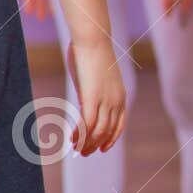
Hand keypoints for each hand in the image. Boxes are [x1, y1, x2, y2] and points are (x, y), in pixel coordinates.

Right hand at [66, 38, 127, 155]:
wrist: (93, 39)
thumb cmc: (91, 55)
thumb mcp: (96, 79)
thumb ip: (93, 94)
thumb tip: (84, 104)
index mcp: (120, 97)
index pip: (119, 126)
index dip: (110, 139)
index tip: (101, 148)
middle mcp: (116, 102)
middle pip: (108, 132)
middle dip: (95, 145)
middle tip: (82, 153)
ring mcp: (105, 101)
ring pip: (98, 131)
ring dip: (86, 142)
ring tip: (75, 148)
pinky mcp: (92, 98)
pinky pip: (87, 124)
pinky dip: (79, 134)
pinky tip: (71, 138)